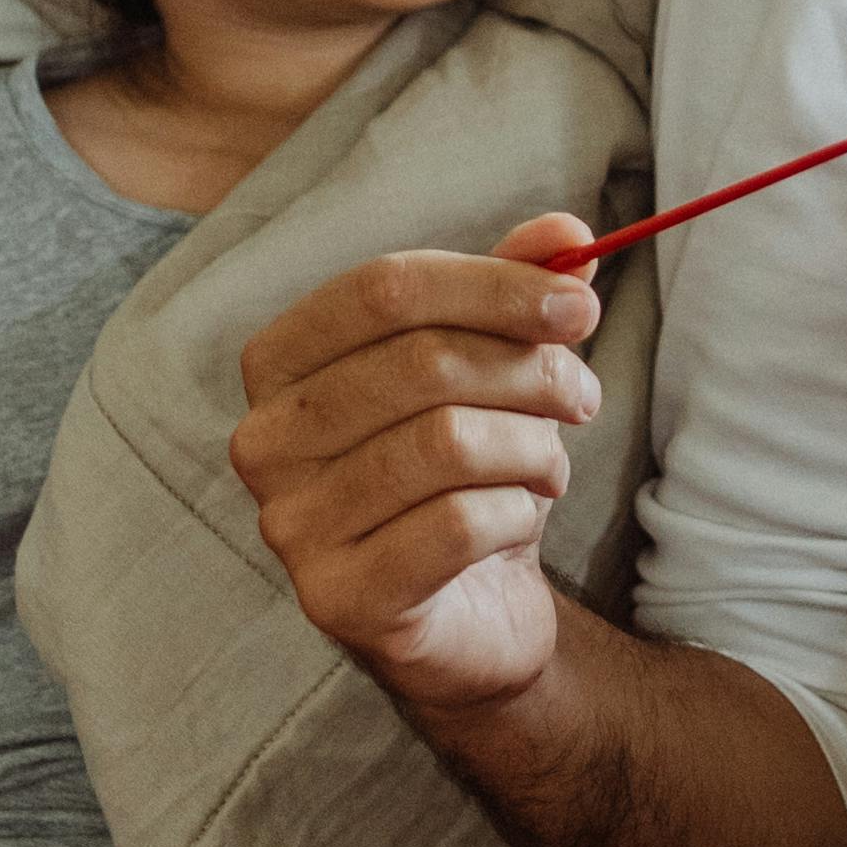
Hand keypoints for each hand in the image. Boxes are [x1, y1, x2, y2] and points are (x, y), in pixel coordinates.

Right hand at [229, 215, 606, 712]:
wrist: (469, 614)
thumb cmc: (464, 477)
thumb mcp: (487, 371)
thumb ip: (514, 295)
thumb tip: (570, 232)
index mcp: (280, 362)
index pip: (385, 287)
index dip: (495, 285)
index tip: (579, 305)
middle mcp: (264, 439)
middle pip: (422, 362)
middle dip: (530, 371)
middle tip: (583, 395)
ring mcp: (291, 525)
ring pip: (446, 443)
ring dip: (530, 447)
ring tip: (548, 465)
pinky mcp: (338, 598)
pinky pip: (455, 525)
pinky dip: (515, 513)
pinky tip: (519, 520)